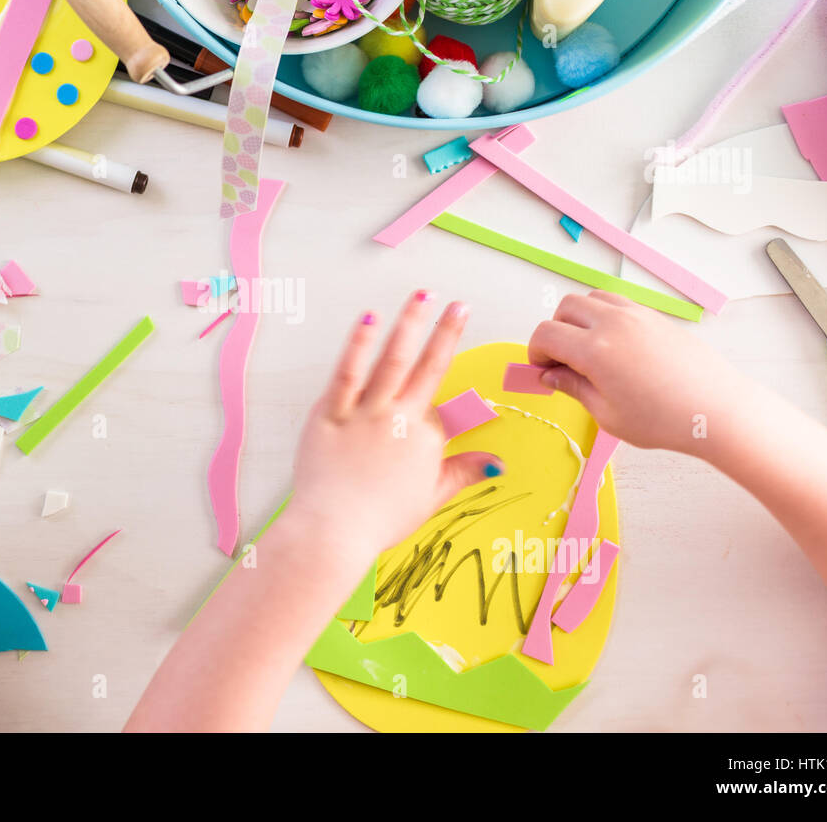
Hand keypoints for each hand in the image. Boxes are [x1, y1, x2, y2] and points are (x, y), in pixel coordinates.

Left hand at [290, 291, 503, 556]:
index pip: (444, 403)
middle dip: (446, 332)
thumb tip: (498, 463)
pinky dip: (358, 345)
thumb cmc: (380, 520)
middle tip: (459, 304)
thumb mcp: (430, 499)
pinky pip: (346, 373)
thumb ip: (463, 473)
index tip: (458, 356)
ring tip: (421, 295)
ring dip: (408, 325)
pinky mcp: (328, 413)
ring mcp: (364, 414)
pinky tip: (368, 319)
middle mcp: (400, 419)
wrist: (333, 532)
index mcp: (426, 440)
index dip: (450, 387)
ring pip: (391, 361)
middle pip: (427, 367)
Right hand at [528, 291, 755, 453]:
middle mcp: (613, 323)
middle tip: (562, 361)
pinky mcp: (656, 317)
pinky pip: (618, 304)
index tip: (543, 371)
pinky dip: (605, 317)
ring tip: (588, 350)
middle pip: (565, 308)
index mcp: (595, 350)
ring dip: (580, 319)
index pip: (546, 334)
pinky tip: (615, 347)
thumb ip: (574, 388)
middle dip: (555, 331)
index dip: (536, 353)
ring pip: (592, 299)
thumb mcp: (607, 415)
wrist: (716, 410)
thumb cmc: (664, 420)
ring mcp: (637, 315)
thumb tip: (552, 376)